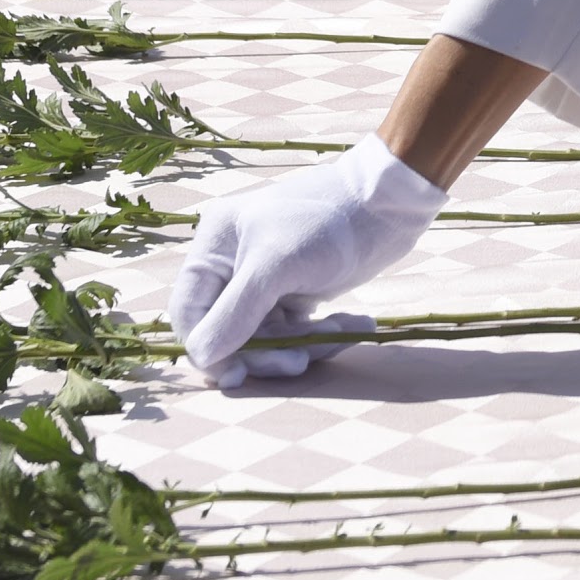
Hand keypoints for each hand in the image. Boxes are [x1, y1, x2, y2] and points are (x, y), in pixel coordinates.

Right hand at [166, 134, 445, 384]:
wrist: (388, 203)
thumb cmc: (325, 221)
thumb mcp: (275, 266)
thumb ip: (234, 313)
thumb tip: (200, 357)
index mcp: (215, 247)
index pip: (191, 312)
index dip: (208, 348)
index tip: (236, 376)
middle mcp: (233, 264)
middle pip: (229, 332)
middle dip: (265, 351)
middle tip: (299, 362)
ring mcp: (265, 281)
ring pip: (266, 338)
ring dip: (302, 344)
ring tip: (340, 330)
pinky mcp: (296, 293)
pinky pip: (295, 332)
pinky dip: (321, 336)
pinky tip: (356, 324)